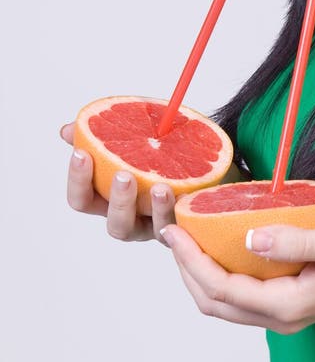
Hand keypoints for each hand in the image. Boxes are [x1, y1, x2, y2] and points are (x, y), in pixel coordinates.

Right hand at [60, 122, 175, 241]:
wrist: (201, 158)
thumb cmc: (159, 147)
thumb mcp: (134, 131)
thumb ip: (102, 131)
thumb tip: (67, 130)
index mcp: (111, 198)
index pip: (83, 199)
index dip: (78, 180)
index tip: (82, 152)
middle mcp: (132, 217)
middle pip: (115, 225)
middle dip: (118, 201)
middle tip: (123, 175)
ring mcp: (158, 225)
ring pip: (154, 231)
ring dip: (153, 208)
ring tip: (159, 186)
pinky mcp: (184, 225)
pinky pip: (181, 224)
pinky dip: (179, 209)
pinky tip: (183, 192)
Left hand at [160, 213, 314, 332]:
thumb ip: (296, 240)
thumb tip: (250, 238)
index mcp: (289, 305)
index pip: (223, 288)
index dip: (192, 261)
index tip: (174, 230)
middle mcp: (280, 318)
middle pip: (214, 303)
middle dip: (185, 270)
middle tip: (170, 232)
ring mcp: (283, 314)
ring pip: (223, 303)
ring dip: (198, 274)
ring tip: (184, 238)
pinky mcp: (285, 301)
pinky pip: (239, 295)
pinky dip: (218, 274)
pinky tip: (216, 247)